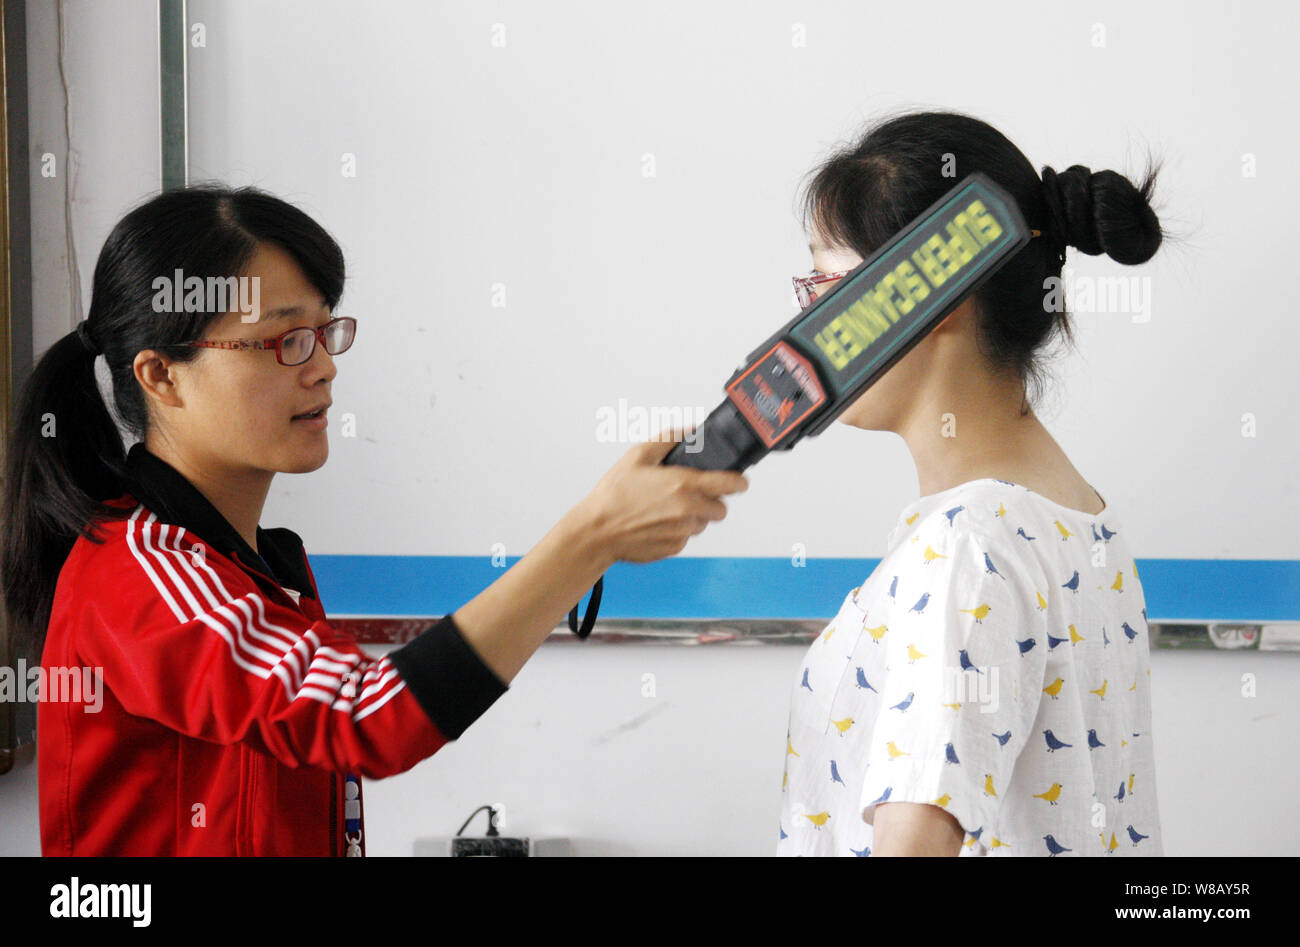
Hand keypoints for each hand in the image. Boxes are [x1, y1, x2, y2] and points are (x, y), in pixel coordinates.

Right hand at [575, 427, 748, 563]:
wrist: (597, 531)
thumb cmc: (614, 495)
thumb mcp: (638, 456)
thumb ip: (668, 439)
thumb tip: (689, 431)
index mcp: (683, 485)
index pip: (731, 484)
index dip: (739, 482)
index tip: (739, 481)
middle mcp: (688, 510)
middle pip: (721, 508)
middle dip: (711, 500)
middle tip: (690, 493)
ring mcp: (682, 532)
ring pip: (703, 523)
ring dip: (693, 516)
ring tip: (665, 507)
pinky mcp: (674, 548)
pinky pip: (686, 537)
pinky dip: (677, 530)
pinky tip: (656, 521)